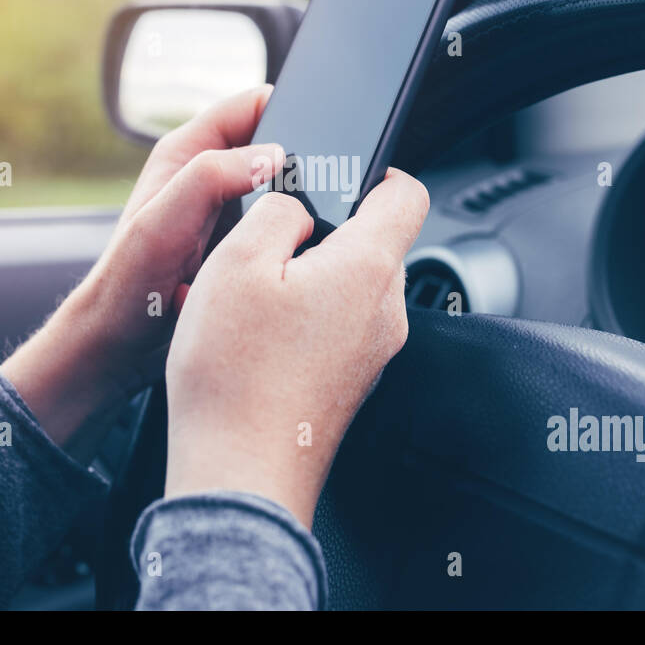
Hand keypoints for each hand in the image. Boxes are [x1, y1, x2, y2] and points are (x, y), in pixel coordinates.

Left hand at [2, 85, 283, 444]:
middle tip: (322, 188)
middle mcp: (209, 173)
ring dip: (300, 200)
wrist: (120, 344)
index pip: (254, 103)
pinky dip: (293, 232)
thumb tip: (272, 154)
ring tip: (311, 221)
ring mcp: (226, 209)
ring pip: (283, 187)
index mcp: (187, 150)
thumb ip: (210, 178)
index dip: (289, 110)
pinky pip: (279, 223)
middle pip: (277, 142)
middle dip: (304, 159)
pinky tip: (299, 249)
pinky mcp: (238, 242)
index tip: (316, 140)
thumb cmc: (127, 285)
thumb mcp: (164, 222)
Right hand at [163, 168, 429, 528]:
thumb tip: (297, 204)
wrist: (239, 474)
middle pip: (376, 242)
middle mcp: (385, 311)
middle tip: (270, 241)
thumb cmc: (235, 375)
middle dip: (327, 229)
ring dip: (311, 277)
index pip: (409, 193)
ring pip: (353, 287)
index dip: (376, 170)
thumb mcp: (236, 262)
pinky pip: (339, 328)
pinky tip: (260, 336)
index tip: (338, 170)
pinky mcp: (351, 383)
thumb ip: (277, 212)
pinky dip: (306, 319)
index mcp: (368, 269)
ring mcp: (372, 352)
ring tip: (254, 295)